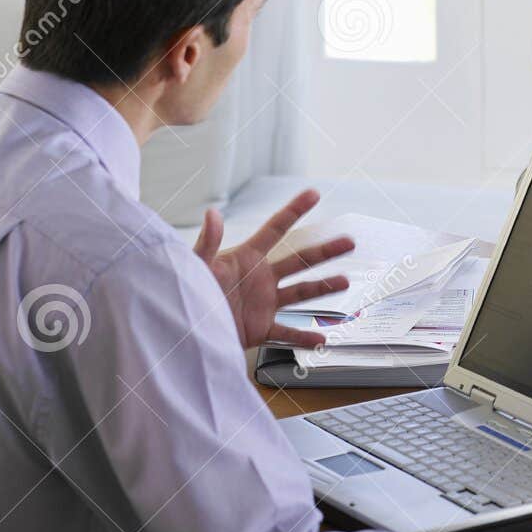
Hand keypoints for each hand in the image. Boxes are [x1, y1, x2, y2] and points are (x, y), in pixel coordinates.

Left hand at [193, 187, 353, 349]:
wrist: (182, 332)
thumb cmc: (185, 294)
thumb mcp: (197, 267)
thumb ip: (208, 242)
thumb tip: (213, 213)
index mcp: (246, 258)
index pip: (275, 229)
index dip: (294, 210)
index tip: (314, 194)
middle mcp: (260, 278)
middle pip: (299, 260)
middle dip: (325, 251)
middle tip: (348, 242)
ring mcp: (263, 303)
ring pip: (301, 292)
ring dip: (324, 287)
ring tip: (345, 282)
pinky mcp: (260, 327)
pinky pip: (288, 331)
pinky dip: (305, 335)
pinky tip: (323, 336)